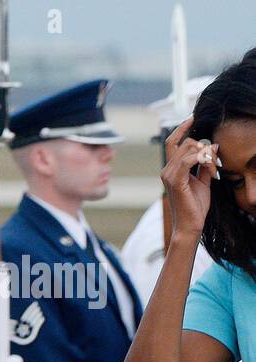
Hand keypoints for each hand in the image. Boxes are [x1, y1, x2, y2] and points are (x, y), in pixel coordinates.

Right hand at [161, 115, 219, 240]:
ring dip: (205, 154)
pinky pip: (188, 160)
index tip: (193, 117)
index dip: (182, 128)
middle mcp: (167, 170)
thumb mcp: (204, 181)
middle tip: (214, 159)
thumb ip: (206, 163)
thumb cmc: (195, 207)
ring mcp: (169, 175)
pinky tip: (209, 165)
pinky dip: (201, 159)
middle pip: (184, 142)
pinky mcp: (175, 181)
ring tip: (213, 167)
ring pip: (187, 148)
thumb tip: (214, 145)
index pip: (174, 142)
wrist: (190, 225)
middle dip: (202, 145)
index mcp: (172, 169)